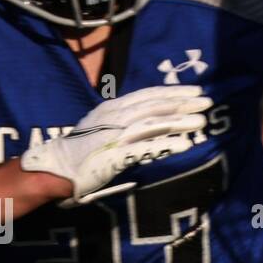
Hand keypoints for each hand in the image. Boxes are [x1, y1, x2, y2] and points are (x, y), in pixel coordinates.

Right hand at [20, 85, 211, 206]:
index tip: (195, 92)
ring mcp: (113, 136)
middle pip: (155, 106)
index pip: (148, 95)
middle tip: (208, 102)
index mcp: (112, 108)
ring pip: (152, 124)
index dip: (173, 92)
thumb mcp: (105, 126)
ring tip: (202, 122)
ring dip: (180, 122)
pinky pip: (144, 149)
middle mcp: (114, 117)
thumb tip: (156, 116)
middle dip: (183, 103)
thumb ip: (127, 120)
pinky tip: (185, 145)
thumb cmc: (82, 150)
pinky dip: (165, 145)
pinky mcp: (112, 156)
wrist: (54, 170)